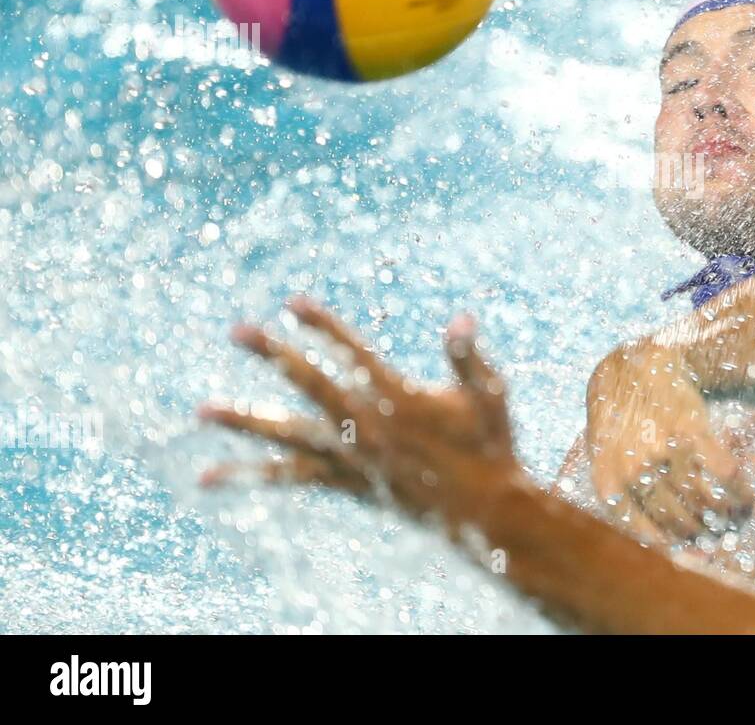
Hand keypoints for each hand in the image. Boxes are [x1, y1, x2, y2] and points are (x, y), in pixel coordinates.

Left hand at [199, 298, 517, 532]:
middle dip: (273, 354)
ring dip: (245, 421)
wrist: (486, 513)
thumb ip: (468, 357)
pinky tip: (211, 477)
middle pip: (310, 385)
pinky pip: (291, 479)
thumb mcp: (490, 394)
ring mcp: (353, 460)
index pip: (352, 353)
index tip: (293, 301)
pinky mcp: (346, 484)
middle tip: (238, 331)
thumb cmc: (491, 445)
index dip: (323, 325)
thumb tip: (461, 317)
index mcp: (399, 400)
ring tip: (202, 411)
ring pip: (289, 436)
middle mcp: (367, 430)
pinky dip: (252, 475)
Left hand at [586, 352, 752, 544]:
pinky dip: (741, 493)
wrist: (634, 366)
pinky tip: (746, 499)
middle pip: (682, 523)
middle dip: (707, 534)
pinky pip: (725, 474)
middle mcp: (633, 470)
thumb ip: (635, 502)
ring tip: (738, 520)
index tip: (694, 549)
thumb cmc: (625, 425)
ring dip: (730, 519)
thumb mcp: (612, 463)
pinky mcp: (691, 429)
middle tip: (720, 532)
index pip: (649, 537)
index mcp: (608, 483)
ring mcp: (662, 448)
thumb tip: (679, 551)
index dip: (678, 549)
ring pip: (706, 503)